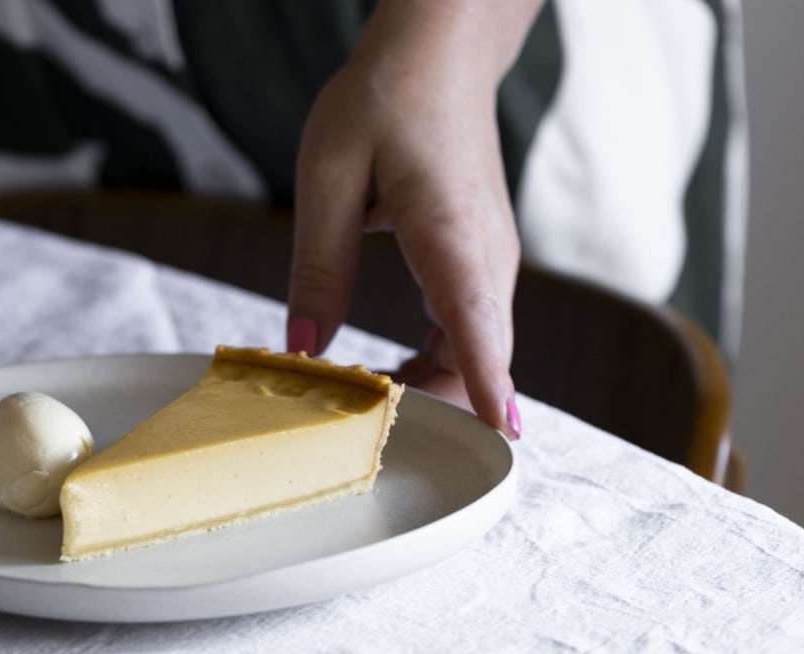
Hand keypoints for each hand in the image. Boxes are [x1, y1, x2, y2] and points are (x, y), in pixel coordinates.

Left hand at [287, 6, 525, 436]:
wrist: (441, 55)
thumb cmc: (386, 99)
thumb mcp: (328, 174)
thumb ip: (317, 266)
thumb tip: (304, 349)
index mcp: (453, 233)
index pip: (478, 323)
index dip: (487, 384)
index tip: (499, 436)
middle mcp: (488, 258)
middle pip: (483, 359)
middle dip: (441, 411)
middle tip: (372, 449)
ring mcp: (491, 266)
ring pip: (479, 355)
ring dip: (435, 393)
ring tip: (369, 424)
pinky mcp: (481, 268)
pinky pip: (469, 336)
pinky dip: (435, 367)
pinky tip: (388, 383)